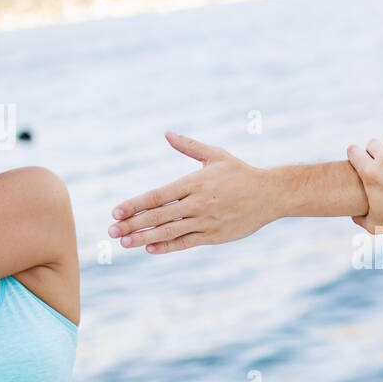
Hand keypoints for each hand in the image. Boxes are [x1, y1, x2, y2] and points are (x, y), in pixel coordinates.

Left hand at [108, 131, 273, 251]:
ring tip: (124, 244)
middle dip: (132, 225)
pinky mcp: (215, 236)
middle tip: (112, 231)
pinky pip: (186, 242)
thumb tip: (167, 133)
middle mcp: (197, 203)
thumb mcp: (216, 155)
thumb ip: (189, 146)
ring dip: (144, 238)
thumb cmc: (240, 173)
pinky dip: (167, 246)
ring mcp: (206, 221)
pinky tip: (150, 248)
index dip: (134, 205)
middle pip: (158, 216)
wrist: (270, 195)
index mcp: (194, 183)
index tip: (116, 211)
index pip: (157, 196)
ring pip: (169, 232)